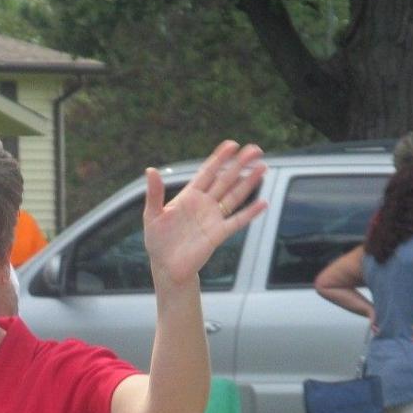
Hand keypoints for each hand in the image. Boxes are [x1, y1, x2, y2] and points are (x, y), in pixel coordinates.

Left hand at [143, 140, 266, 288]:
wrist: (166, 267)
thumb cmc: (158, 241)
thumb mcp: (152, 215)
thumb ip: (154, 193)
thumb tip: (150, 170)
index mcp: (189, 196)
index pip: (207, 172)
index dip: (219, 158)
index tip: (232, 144)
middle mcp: (205, 204)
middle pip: (226, 179)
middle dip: (240, 164)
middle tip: (255, 149)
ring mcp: (213, 218)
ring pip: (235, 196)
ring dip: (249, 182)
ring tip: (262, 168)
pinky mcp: (219, 234)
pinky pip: (237, 221)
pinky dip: (250, 212)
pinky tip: (263, 203)